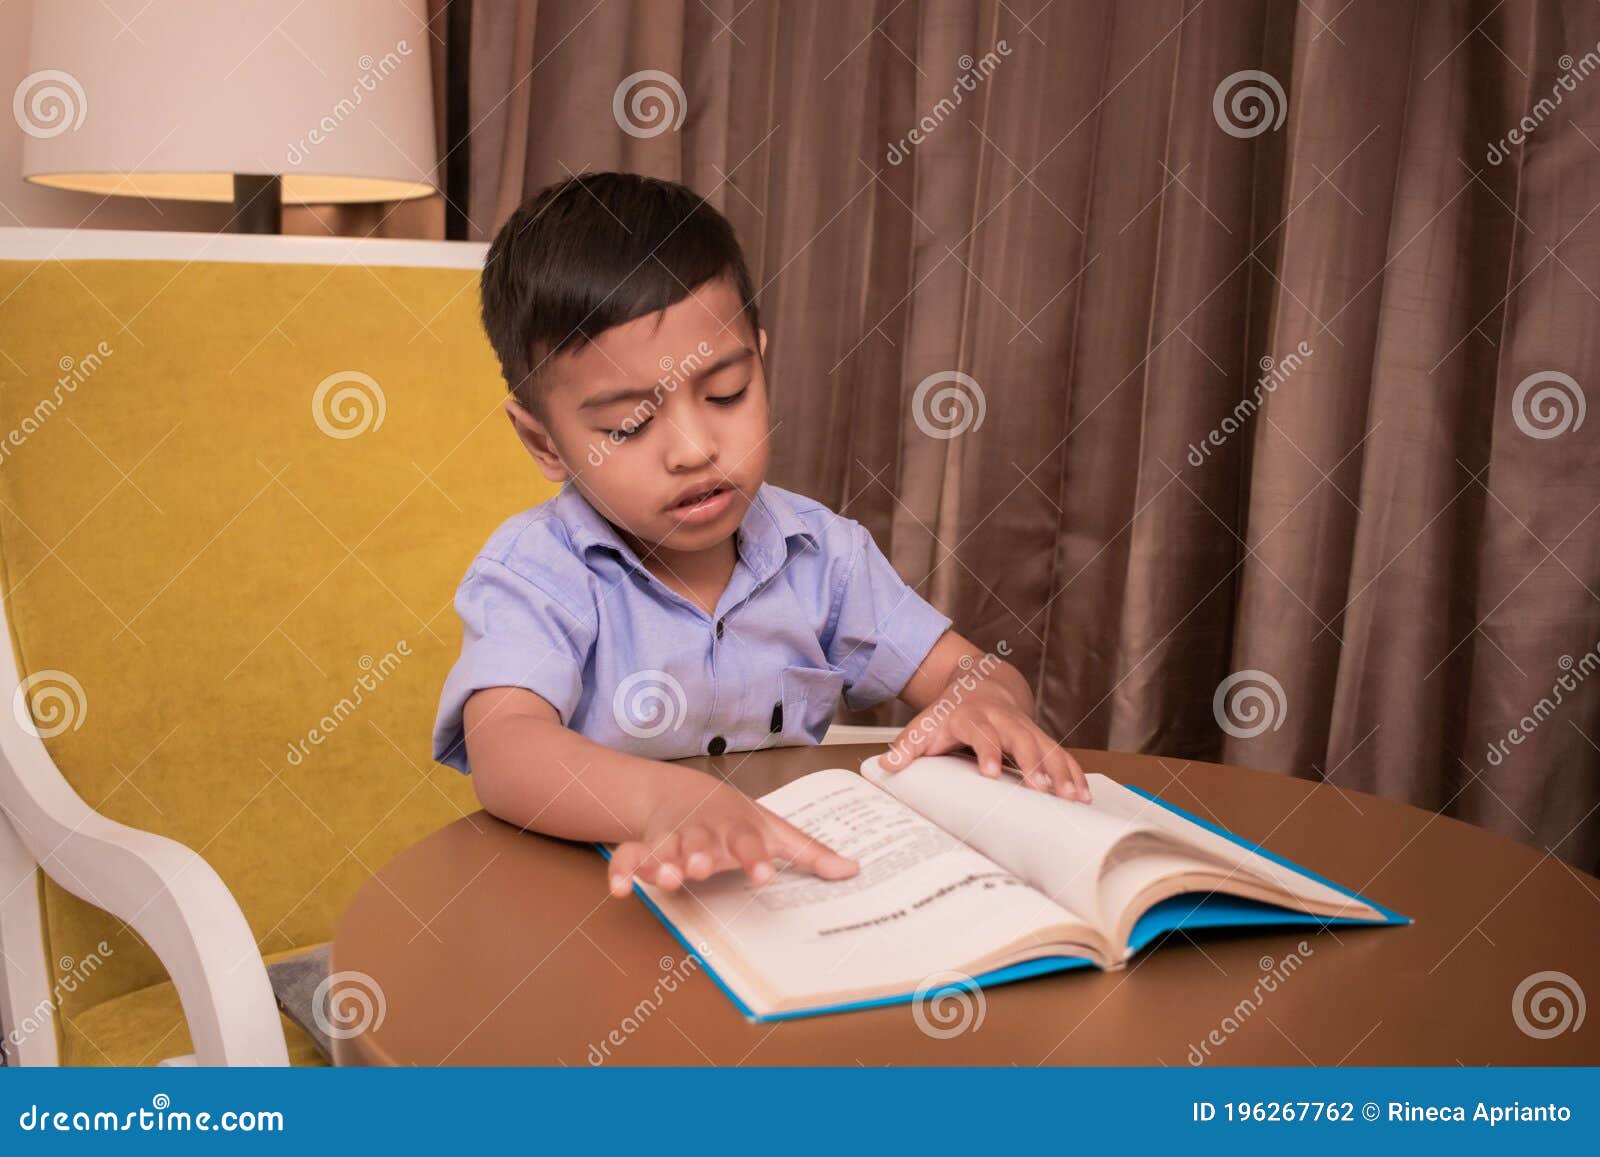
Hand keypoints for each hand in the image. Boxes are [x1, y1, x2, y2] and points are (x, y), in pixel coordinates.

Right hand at [607, 775, 858, 896]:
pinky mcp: (645, 847)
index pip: (748, 840)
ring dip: (663, 863)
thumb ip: (808, 852)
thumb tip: (853, 870)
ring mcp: (671, 838)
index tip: (764, 875)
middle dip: (700, 854)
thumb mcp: (772, 829)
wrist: (682, 792)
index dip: (755, 857)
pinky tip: (620, 889)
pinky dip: (621, 871)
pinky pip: (629, 857)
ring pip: (664, 849)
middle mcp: (702, 831)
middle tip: (702, 867)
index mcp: (736, 826)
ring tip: (665, 880)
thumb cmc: (735, 818)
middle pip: (700, 841)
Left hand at [880, 685, 1090, 801]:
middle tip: (1043, 788)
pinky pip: (1061, 754)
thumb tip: (887, 766)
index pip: (981, 733)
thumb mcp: (925, 725)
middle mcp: (1003, 719)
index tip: (990, 772)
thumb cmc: (950, 713)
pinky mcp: (1040, 737)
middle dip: (1034, 763)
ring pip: (1047, 747)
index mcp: (973, 717)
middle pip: (1022, 739)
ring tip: (1071, 797)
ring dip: (1060, 772)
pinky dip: (1073, 773)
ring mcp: (1025, 727)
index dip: (986, 751)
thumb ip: (908, 746)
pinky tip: (1083, 795)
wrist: (980, 683)